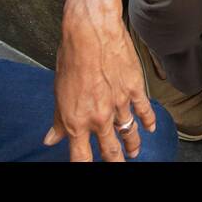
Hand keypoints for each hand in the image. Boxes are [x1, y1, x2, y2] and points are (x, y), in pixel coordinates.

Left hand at [45, 16, 157, 160]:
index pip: (81, 157)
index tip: (87, 168)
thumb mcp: (59, 92)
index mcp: (76, 121)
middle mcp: (99, 118)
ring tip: (133, 153)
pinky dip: (148, 122)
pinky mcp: (133, 89)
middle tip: (117, 164)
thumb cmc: (71, 58)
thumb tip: (51, 138)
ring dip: (132, 146)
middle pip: (110, 151)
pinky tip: (150, 128)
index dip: (84, 166)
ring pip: (129, 134)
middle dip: (114, 162)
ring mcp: (119, 104)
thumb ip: (58, 120)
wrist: (90, 33)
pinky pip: (144, 111)